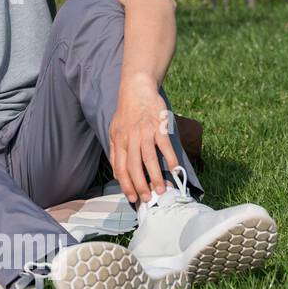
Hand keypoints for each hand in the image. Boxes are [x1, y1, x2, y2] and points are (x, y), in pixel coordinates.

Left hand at [107, 77, 175, 204]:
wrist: (136, 89)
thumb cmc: (126, 113)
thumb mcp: (114, 131)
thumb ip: (115, 150)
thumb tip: (116, 171)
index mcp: (118, 141)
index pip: (119, 168)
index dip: (125, 184)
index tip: (131, 197)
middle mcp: (130, 139)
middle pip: (133, 166)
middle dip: (139, 185)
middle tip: (147, 199)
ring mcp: (144, 133)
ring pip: (147, 159)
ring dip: (154, 176)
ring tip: (161, 190)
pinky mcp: (157, 126)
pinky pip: (163, 145)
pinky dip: (169, 158)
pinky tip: (174, 169)